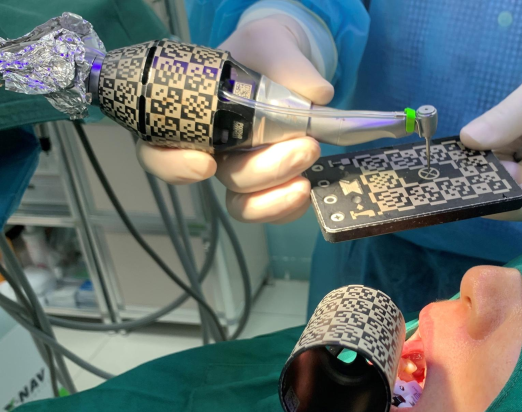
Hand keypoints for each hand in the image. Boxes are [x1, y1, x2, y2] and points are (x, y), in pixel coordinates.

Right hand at [137, 14, 333, 222]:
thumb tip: (317, 93)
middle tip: (306, 146)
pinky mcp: (269, 186)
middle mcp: (211, 150)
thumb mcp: (270, 44)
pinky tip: (309, 186)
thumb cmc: (262, 54)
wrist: (287, 67)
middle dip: (264, 170)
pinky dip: (290, 208)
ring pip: (243, 204)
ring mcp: (240, 171)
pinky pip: (271, 211)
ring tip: (306, 180)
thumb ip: (287, 62)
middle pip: (222, 177)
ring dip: (275, 199)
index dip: (174, 166)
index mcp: (192, 116)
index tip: (206, 163)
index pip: (159, 152)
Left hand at [460, 62, 521, 219]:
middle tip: (457, 151)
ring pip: (505, 188)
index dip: (486, 195)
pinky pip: (509, 181)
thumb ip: (508, 114)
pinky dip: (497, 164)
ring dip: (490, 166)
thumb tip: (468, 140)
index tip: (456, 176)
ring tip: (486, 139)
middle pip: (509, 196)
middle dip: (482, 174)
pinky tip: (498, 144)